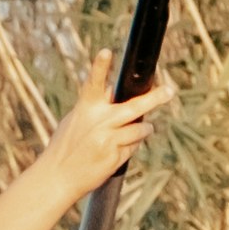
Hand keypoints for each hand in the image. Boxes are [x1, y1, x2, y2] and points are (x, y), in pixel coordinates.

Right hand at [31, 67, 171, 203]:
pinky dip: (130, 146)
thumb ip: (93, 106)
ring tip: (144, 130)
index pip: (93, 83)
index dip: (100, 67)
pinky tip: (116, 151)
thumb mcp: (74, 121)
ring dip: (144, 130)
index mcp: (85, 108)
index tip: (106, 51)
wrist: (58, 177)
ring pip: (140, 129)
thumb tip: (110, 90)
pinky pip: (133, 146)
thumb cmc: (66, 147)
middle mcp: (98, 122)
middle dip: (154, 98)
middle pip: (133, 107)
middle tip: (170, 90)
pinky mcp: (114, 156)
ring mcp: (107, 139)